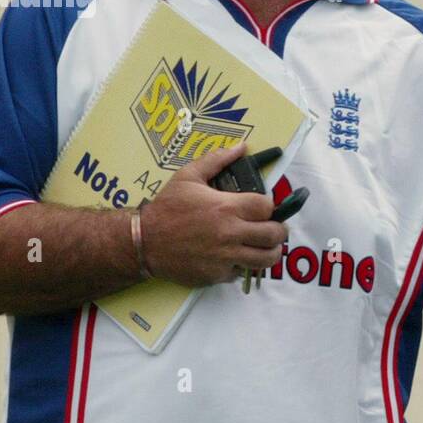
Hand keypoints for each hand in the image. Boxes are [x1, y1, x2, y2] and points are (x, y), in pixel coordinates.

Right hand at [138, 141, 288, 286]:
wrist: (144, 242)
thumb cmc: (167, 208)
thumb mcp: (188, 176)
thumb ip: (216, 160)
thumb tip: (241, 147)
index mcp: (227, 207)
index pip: (268, 207)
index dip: (270, 206)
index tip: (263, 208)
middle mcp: (230, 233)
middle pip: (274, 235)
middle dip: (278, 231)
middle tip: (272, 229)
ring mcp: (225, 257)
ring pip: (266, 259)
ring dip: (270, 252)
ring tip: (263, 247)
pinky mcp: (217, 275)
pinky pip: (241, 272)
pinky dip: (242, 266)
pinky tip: (234, 258)